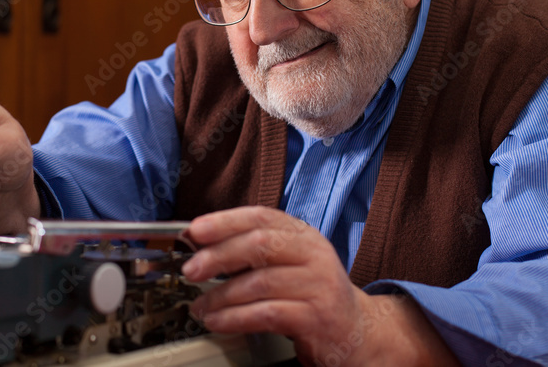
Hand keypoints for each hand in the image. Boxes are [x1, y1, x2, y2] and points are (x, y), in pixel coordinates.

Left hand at [180, 206, 457, 365]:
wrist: (355, 331)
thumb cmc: (312, 294)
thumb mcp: (290, 263)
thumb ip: (256, 251)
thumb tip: (202, 246)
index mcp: (303, 235)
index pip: (262, 217)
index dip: (225, 221)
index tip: (195, 230)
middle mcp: (314, 254)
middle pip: (260, 244)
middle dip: (219, 256)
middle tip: (191, 270)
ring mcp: (318, 285)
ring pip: (259, 282)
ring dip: (221, 296)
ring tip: (200, 307)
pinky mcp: (316, 317)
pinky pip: (266, 314)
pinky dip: (235, 318)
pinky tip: (218, 322)